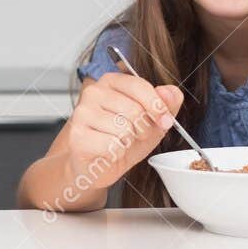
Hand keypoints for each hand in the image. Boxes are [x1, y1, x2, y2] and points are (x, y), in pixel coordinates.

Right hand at [61, 72, 183, 192]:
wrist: (95, 166)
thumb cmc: (121, 140)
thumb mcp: (151, 121)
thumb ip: (165, 105)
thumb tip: (170, 92)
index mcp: (111, 82)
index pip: (139, 86)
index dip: (158, 106)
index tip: (165, 121)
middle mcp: (93, 92)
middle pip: (134, 110)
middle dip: (142, 129)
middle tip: (134, 136)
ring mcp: (82, 112)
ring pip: (123, 129)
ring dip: (128, 142)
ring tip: (118, 143)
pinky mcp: (77, 135)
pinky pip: (111, 145)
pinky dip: (116, 153)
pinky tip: (107, 151)